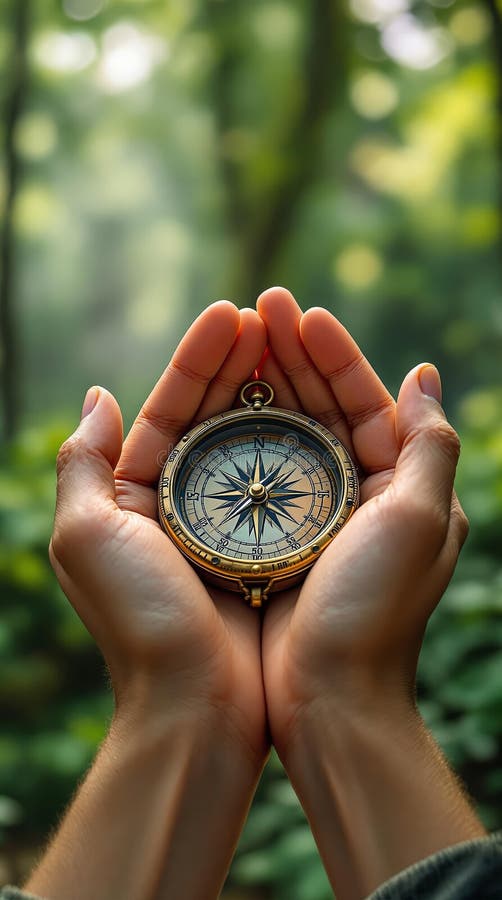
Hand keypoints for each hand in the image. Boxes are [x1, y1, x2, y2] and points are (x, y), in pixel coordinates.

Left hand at [50, 302, 267, 765]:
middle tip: (273, 310)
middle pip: (218, 415)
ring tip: (300, 336)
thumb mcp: (86, 534)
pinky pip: (294, 479)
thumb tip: (98, 395)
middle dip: (243, 361)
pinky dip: (306, 440)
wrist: (199, 705)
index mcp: (136, 495)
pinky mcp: (277, 544)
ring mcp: (234, 524)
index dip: (198, 358)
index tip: (231, 314)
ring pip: (260, 441)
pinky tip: (324, 402)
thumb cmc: (141, 620)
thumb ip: (82, 462)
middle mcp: (185, 504)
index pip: (169, 408)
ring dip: (278, 387)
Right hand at [256, 288, 467, 755]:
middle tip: (258, 305)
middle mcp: (354, 495)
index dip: (335, 352)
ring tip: (233, 335)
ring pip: (283, 433)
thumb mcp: (421, 521)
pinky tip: (214, 403)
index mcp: (397, 484)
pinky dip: (235, 436)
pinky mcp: (266, 538)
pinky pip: (250, 473)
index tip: (299, 311)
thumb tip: (425, 373)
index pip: (367, 399)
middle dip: (291, 355)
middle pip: (322, 408)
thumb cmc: (375, 612)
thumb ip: (430, 444)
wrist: (328, 703)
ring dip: (262, 384)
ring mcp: (307, 516)